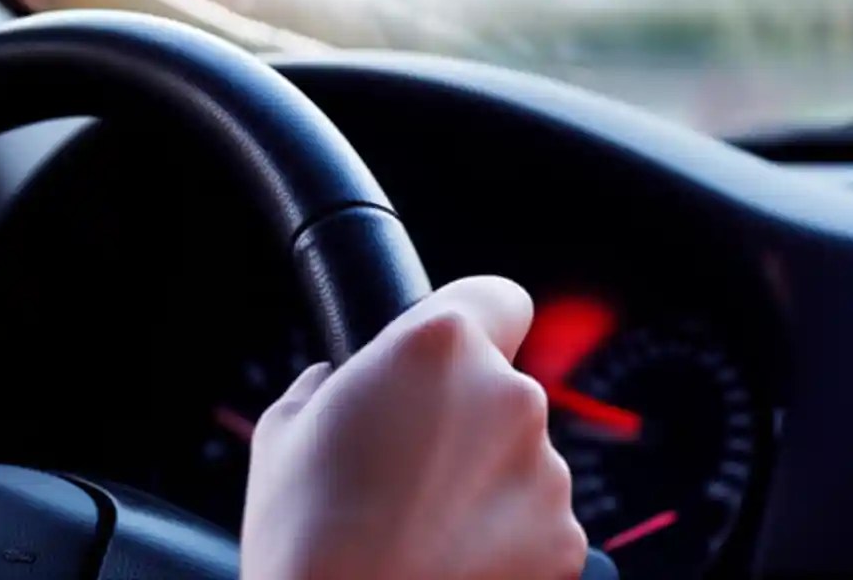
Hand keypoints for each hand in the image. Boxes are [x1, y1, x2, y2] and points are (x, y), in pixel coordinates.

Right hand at [241, 276, 587, 579]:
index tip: (452, 359)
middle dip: (466, 419)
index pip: (500, 298)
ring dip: (486, 481)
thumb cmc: (305, 538)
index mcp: (442, 347)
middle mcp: (511, 395)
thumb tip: (340, 385)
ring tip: (422, 527)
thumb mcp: (286, 429)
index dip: (477, 324)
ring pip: (521, 458)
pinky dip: (507, 538)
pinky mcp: (566, 537)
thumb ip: (334, 385)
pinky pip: (537, 520)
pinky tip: (452, 562)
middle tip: (409, 468)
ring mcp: (546, 470)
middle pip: (503, 388)